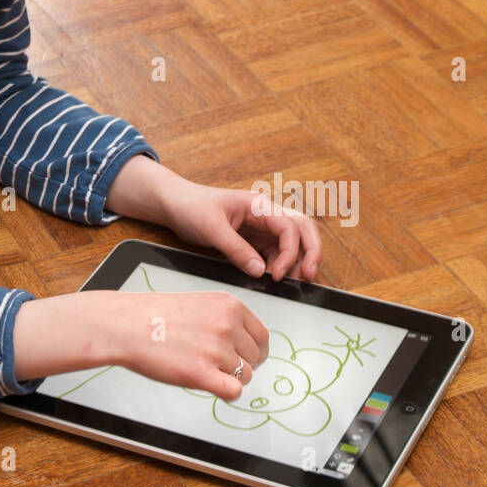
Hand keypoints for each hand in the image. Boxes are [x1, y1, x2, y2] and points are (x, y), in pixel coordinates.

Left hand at [162, 179, 321, 282]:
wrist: (175, 205)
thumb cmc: (192, 206)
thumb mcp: (211, 228)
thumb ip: (236, 249)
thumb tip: (259, 270)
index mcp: (258, 205)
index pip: (289, 226)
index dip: (291, 251)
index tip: (279, 273)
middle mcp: (265, 214)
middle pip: (303, 229)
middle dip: (311, 252)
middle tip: (308, 277)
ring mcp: (261, 227)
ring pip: (292, 243)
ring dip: (297, 261)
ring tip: (293, 282)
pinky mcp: (253, 240)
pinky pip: (275, 253)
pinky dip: (280, 266)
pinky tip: (272, 278)